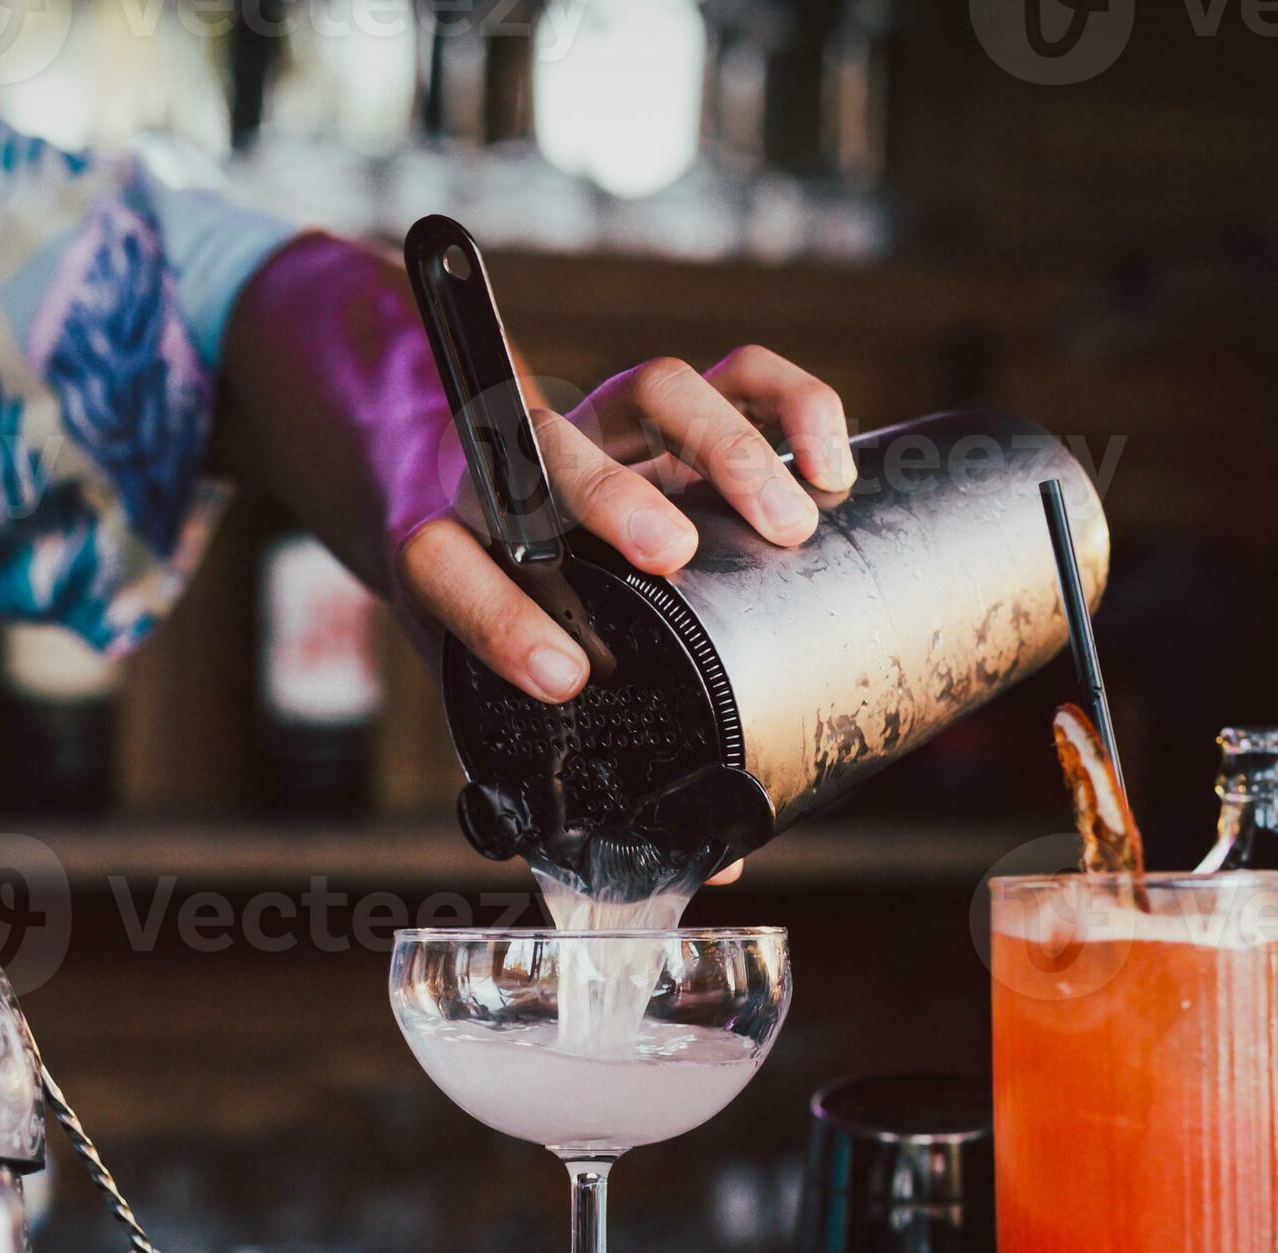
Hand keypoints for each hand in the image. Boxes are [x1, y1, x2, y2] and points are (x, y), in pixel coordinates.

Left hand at [396, 347, 855, 704]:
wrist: (478, 501)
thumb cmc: (504, 609)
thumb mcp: (498, 678)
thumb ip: (572, 747)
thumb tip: (691, 852)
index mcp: (458, 544)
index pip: (444, 561)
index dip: (493, 618)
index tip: (562, 678)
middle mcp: (527, 471)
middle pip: (551, 447)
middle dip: (614, 495)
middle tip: (675, 554)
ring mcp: (609, 428)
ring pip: (656, 388)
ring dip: (725, 447)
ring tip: (791, 525)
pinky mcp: (682, 412)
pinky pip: (742, 375)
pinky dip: (795, 405)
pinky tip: (834, 470)